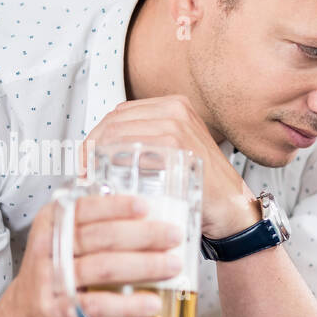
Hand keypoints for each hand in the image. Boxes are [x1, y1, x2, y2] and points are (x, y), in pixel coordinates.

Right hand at [4, 194, 185, 316]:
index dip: (116, 207)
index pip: (84, 209)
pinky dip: (130, 304)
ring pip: (104, 268)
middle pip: (101, 237)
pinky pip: (100, 305)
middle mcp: (50, 252)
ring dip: (144, 266)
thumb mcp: (64, 245)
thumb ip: (96, 229)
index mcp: (51, 227)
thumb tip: (151, 220)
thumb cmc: (57, 277)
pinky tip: (153, 302)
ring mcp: (55, 284)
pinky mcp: (63, 314)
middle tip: (173, 236)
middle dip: (143, 235)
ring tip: (173, 265)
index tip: (145, 206)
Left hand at [83, 95, 258, 237]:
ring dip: (95, 155)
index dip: (97, 136)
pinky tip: (106, 177)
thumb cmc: (205, 188)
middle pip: (113, 120)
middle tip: (84, 171)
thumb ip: (151, 144)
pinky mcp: (174, 142)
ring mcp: (175, 124)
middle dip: (91, 147)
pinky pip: (127, 145)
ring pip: (115, 131)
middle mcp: (175, 109)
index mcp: (175, 107)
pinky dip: (110, 162)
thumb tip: (109, 150)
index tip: (87, 158)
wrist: (232, 210)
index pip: (120, 114)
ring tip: (90, 176)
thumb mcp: (179, 155)